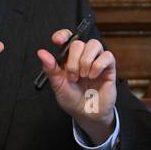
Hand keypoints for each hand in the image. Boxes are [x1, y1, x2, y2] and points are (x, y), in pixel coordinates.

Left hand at [37, 28, 117, 143]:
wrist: (86, 114)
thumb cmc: (72, 99)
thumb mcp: (57, 85)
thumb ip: (50, 68)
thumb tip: (41, 53)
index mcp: (68, 58)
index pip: (67, 37)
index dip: (63, 35)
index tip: (58, 41)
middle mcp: (82, 56)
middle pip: (79, 43)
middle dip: (73, 60)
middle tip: (73, 77)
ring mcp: (96, 61)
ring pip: (94, 44)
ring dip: (86, 60)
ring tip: (84, 76)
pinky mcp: (109, 68)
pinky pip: (107, 56)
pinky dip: (98, 65)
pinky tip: (93, 76)